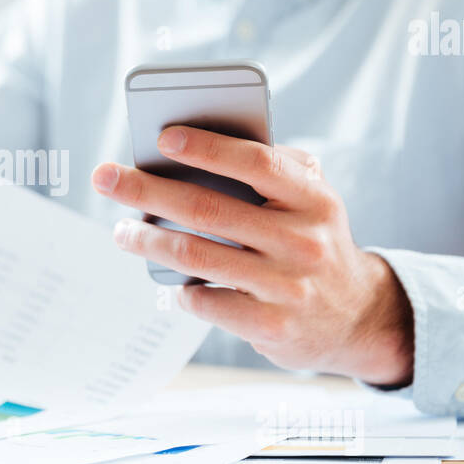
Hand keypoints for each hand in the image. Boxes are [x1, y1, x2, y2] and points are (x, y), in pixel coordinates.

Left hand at [91, 127, 412, 384]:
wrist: (358, 318)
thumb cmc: (315, 243)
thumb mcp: (314, 200)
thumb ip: (275, 169)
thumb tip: (199, 145)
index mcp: (313, 199)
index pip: (256, 162)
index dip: (207, 147)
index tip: (163, 138)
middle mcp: (303, 241)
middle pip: (208, 208)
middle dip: (147, 190)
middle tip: (106, 178)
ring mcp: (286, 286)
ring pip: (196, 255)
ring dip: (147, 239)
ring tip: (123, 230)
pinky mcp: (269, 325)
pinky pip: (203, 300)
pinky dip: (179, 289)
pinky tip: (169, 282)